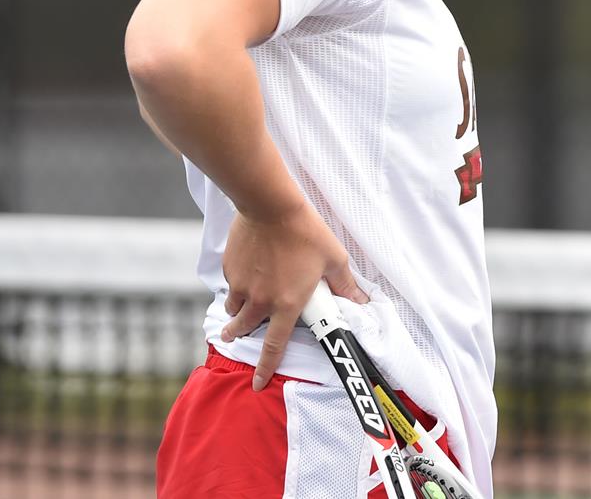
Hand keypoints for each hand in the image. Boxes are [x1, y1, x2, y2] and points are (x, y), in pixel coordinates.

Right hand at [220, 206, 368, 388]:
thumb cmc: (307, 233)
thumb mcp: (334, 259)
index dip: (265, 368)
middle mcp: (261, 301)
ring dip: (238, 310)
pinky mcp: (230, 269)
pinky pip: (232, 284)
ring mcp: (241, 285)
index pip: (275, 346)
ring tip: (241, 305)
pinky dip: (237, 284)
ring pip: (235, 307)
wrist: (271, 207)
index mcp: (287, 304)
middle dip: (239, 335)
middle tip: (234, 336)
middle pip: (245, 329)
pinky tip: (247, 271)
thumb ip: (345, 285)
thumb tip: (360, 302)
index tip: (256, 384)